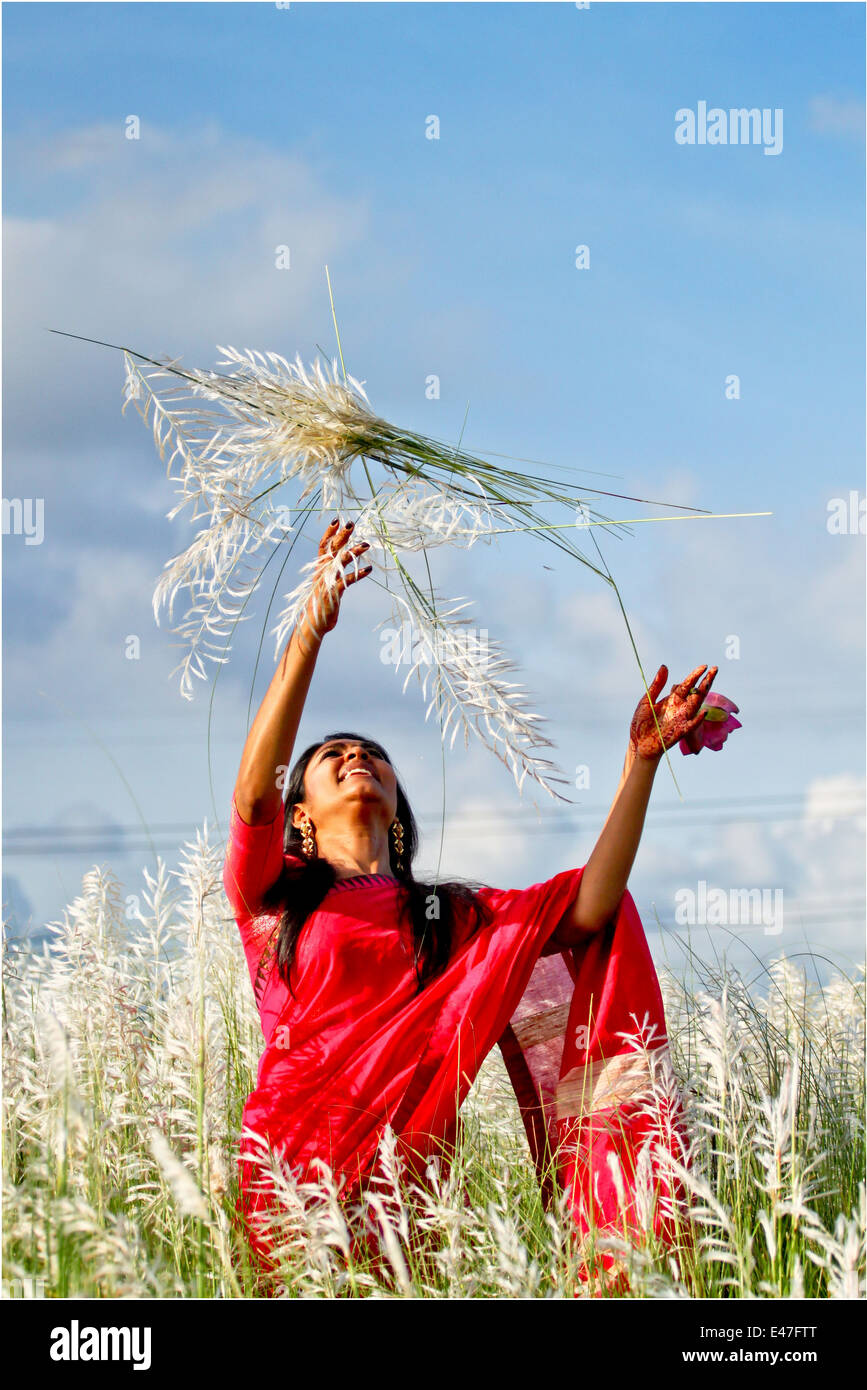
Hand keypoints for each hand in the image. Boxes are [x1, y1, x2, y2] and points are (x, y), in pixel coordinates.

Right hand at [297, 519, 370, 653]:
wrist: (313, 624)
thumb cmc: (322, 604)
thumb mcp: (326, 585)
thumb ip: (333, 573)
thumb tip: (341, 561)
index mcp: (320, 568)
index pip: (323, 546)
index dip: (329, 533)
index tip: (337, 519)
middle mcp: (322, 572)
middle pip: (331, 549)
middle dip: (341, 536)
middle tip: (351, 524)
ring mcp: (327, 581)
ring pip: (339, 562)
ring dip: (353, 551)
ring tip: (366, 544)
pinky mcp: (333, 592)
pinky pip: (346, 580)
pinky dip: (358, 574)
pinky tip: (369, 568)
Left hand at [629, 663, 717, 760]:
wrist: (638, 743)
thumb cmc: (642, 723)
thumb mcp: (647, 700)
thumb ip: (657, 685)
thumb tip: (664, 666)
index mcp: (672, 699)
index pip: (687, 685)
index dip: (695, 676)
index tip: (704, 666)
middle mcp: (679, 708)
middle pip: (696, 692)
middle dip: (706, 681)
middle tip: (715, 669)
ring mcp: (681, 719)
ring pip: (696, 704)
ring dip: (704, 693)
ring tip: (710, 681)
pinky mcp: (679, 732)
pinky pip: (691, 725)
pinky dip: (697, 720)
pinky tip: (703, 712)